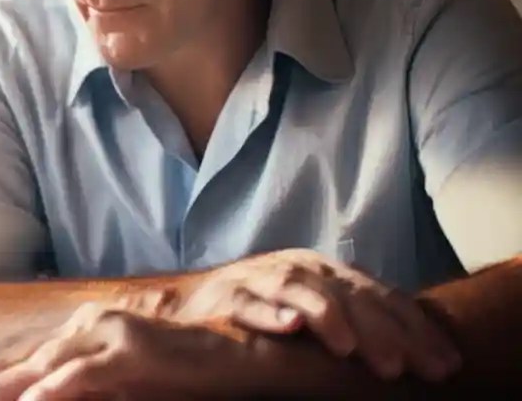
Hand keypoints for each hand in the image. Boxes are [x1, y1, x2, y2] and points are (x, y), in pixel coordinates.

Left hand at [0, 305, 256, 400]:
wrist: (235, 356)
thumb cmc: (177, 374)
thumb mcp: (119, 383)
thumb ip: (81, 387)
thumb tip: (40, 400)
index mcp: (78, 330)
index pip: (15, 352)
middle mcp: (84, 324)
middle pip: (17, 357)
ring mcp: (105, 331)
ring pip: (40, 365)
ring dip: (4, 391)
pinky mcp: (128, 348)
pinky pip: (80, 374)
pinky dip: (51, 390)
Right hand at [174, 248, 459, 381]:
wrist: (191, 302)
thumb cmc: (264, 309)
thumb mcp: (317, 307)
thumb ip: (357, 316)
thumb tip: (415, 348)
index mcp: (330, 271)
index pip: (383, 296)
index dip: (416, 329)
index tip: (444, 365)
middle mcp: (302, 268)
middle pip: (351, 295)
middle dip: (383, 331)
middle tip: (406, 367)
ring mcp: (264, 279)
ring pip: (305, 294)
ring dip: (331, 319)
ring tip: (352, 350)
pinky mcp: (230, 295)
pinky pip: (251, 303)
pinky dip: (271, 313)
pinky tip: (291, 327)